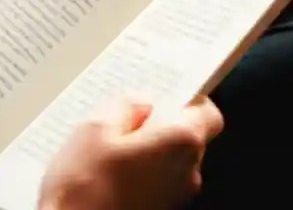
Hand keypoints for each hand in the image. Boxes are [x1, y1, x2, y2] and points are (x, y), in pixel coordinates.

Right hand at [38, 95, 224, 209]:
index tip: (162, 97)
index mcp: (181, 141)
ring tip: (108, 151)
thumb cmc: (84, 188)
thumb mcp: (94, 130)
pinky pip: (157, 183)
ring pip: (170, 162)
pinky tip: (108, 174)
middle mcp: (187, 171)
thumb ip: (124, 106)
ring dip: (148, 152)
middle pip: (188, 137)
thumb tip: (140, 101)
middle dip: (161, 127)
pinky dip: (140, 175)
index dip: (187, 101)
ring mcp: (175, 196)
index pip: (207, 112)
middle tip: (125, 123)